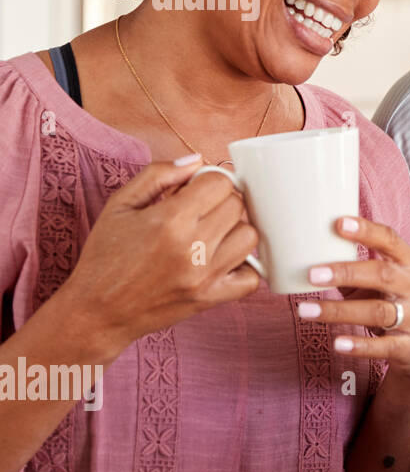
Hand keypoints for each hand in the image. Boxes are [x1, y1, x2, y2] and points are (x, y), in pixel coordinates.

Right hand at [57, 156, 261, 354]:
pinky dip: (244, 268)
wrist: (96, 311)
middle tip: (199, 212)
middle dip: (220, 202)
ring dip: (234, 231)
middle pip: (237, 206)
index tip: (195, 191)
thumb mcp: (120, 205)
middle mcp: (192, 247)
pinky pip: (252, 279)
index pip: (221, 183)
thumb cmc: (105, 257)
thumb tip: (195, 160)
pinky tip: (222, 261)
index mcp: (170, 219)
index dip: (208, 182)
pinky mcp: (210, 298)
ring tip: (210, 235)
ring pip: (249, 237)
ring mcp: (205, 275)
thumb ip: (158, 175)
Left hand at [301, 216, 409, 386]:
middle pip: (381, 274)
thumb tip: (311, 258)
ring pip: (377, 311)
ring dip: (339, 311)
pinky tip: (338, 343)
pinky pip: (384, 346)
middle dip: (345, 273)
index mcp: (408, 264)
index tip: (339, 223)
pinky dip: (360, 345)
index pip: (390, 241)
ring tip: (306, 310)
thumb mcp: (386, 282)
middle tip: (312, 274)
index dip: (366, 231)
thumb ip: (356, 271)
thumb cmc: (397, 303)